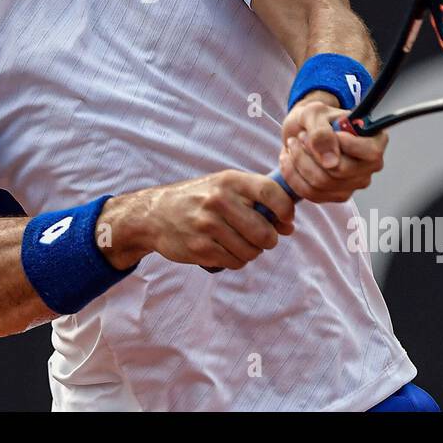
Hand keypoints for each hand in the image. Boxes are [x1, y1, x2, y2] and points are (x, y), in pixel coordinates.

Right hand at [131, 170, 296, 270]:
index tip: (286, 220)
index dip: (286, 210)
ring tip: (238, 243)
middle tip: (260, 238)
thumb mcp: (223, 186)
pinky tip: (225, 250)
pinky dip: (235, 260)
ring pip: (251, 251)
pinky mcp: (200, 248)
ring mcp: (208, 225)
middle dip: (268, 240)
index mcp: (229, 180)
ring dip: (251, 252)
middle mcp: (218, 201)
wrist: (154, 214)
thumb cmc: (197, 199)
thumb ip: (255, 198)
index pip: (271, 193)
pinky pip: (235, 262)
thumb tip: (288, 225)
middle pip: (264, 232)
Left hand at [278, 91, 388, 202]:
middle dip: (311, 152)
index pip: (369, 153)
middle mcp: (369, 166)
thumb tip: (331, 162)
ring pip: (321, 183)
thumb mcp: (314, 113)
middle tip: (300, 136)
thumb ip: (321, 132)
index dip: (342, 145)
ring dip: (299, 162)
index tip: (319, 132)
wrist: (302, 130)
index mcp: (375, 141)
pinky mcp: (336, 195)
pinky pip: (311, 193)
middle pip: (340, 171)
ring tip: (294, 145)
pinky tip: (289, 159)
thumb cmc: (315, 118)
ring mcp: (354, 183)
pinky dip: (293, 175)